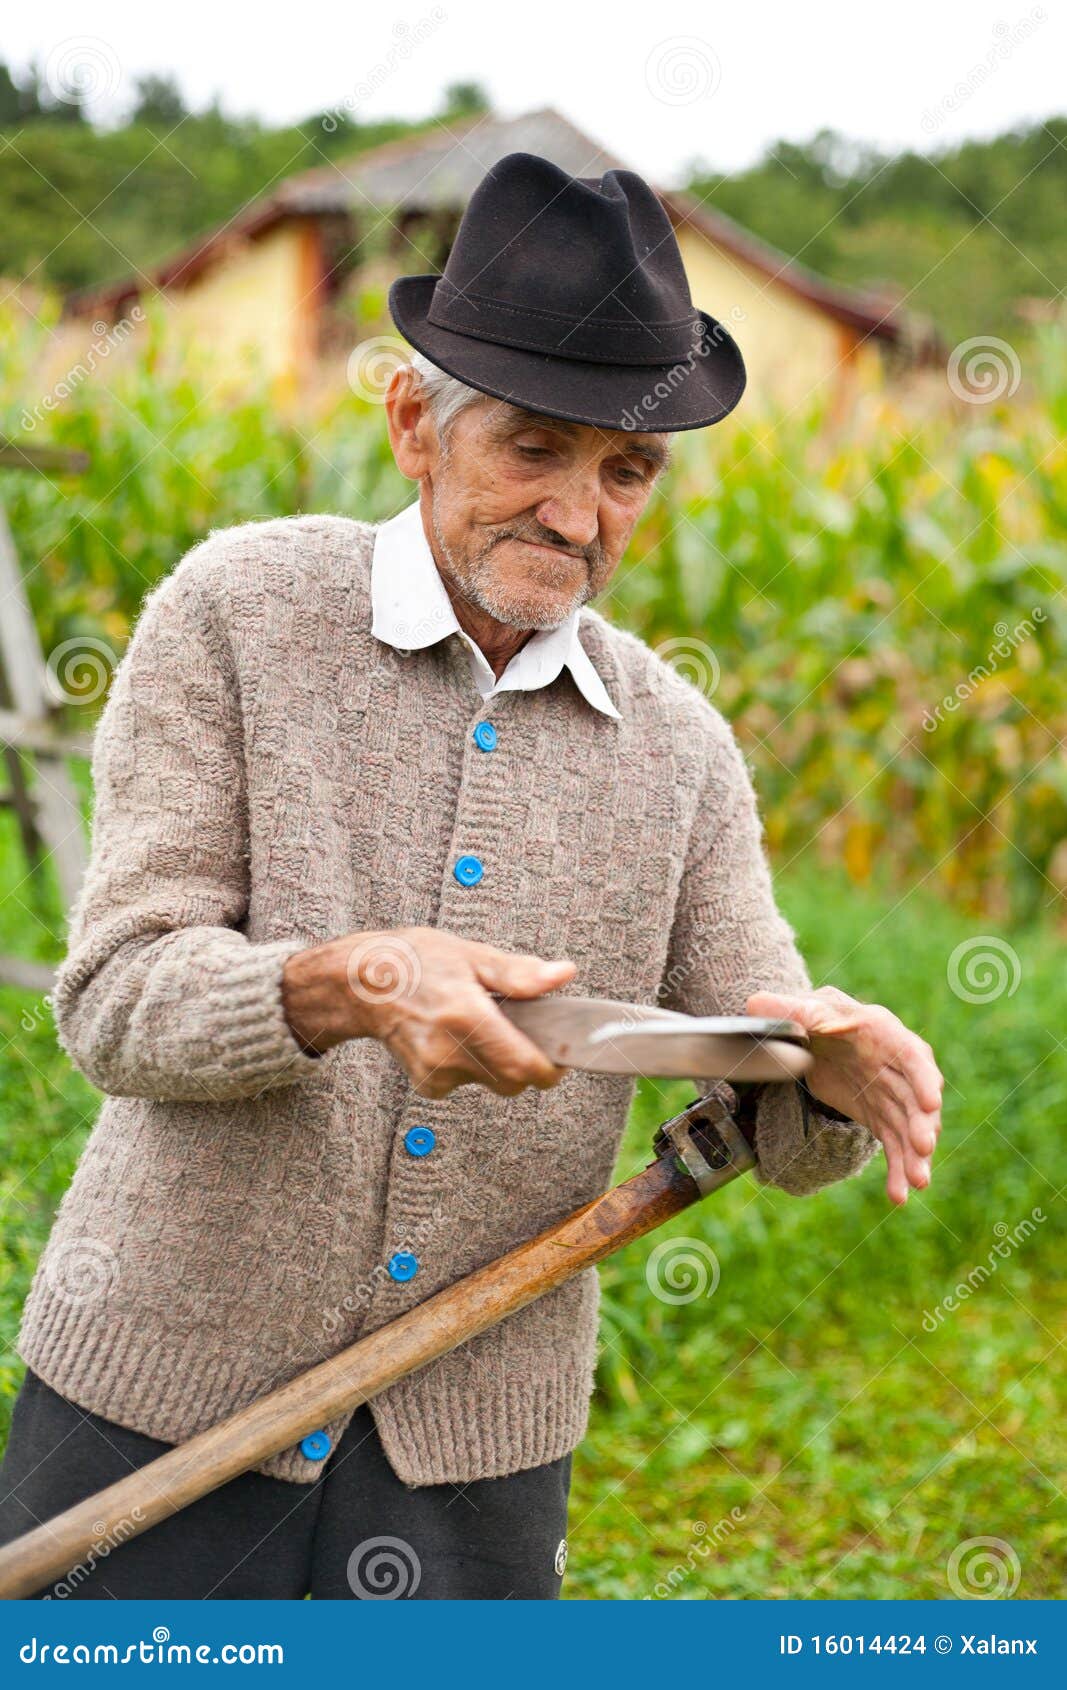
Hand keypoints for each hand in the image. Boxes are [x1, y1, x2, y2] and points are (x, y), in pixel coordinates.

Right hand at [282, 925, 575, 1098]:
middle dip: (527, 1062)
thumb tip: (564, 975)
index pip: (526, 1067)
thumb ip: (519, 974)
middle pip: (514, 1081)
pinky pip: (468, 1084)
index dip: (553, 1066)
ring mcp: (435, 1071)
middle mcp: (450, 1051)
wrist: (360, 984)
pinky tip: (456, 1038)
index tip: (562, 1051)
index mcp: (466, 1016)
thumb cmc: (415, 961)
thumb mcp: (471, 955)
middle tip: (522, 1029)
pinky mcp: (427, 1084)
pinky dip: (473, 1067)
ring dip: (499, 1062)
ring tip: (480, 1025)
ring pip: (493, 1083)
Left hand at [745, 984, 943, 1205]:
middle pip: (916, 1097)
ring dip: (914, 1155)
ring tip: (916, 1183)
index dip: (922, 1078)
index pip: (911, 1055)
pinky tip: (898, 1196)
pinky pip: (894, 1146)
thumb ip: (786, 1010)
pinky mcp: (880, 1117)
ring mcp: (891, 1095)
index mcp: (883, 1034)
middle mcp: (896, 1067)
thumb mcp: (803, 1011)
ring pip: (909, 1127)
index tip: (930, 1103)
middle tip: (922, 1147)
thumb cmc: (815, 1017)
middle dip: (921, 1122)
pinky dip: (897, 1170)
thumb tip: (754, 1004)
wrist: (816, 1037)